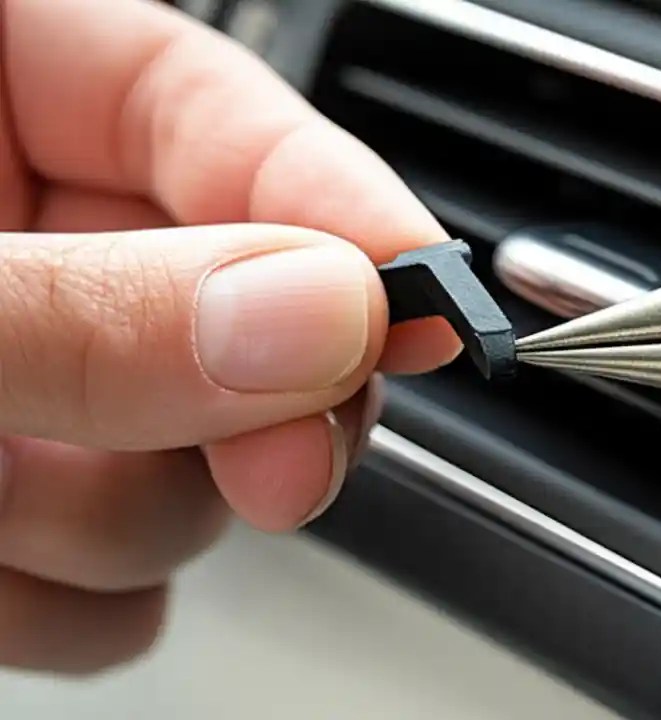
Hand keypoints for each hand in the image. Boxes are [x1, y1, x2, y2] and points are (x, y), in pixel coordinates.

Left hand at [0, 0, 461, 672]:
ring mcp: (21, 383)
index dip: (330, 196)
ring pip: (190, 469)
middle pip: (235, 310)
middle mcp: (14, 241)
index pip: (205, 104)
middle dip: (253, 406)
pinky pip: (114, 586)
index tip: (427, 294)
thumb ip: (89, 310)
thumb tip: (314, 319)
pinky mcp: (8, 504)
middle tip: (281, 465)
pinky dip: (68, 607)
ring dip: (125, 522)